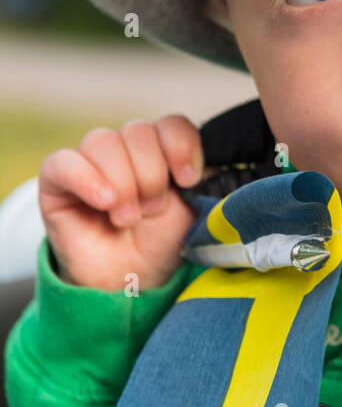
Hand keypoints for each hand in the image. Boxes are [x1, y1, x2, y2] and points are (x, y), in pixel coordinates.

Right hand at [39, 116, 213, 291]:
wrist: (127, 283)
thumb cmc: (160, 244)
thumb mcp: (193, 211)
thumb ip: (205, 182)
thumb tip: (219, 163)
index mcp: (160, 149)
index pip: (171, 124)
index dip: (181, 146)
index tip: (188, 180)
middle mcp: (125, 149)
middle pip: (138, 131)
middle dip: (151, 174)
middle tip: (152, 210)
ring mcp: (89, 161)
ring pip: (102, 141)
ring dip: (122, 181)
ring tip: (128, 218)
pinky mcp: (57, 182)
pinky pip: (62, 162)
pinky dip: (85, 178)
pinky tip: (103, 202)